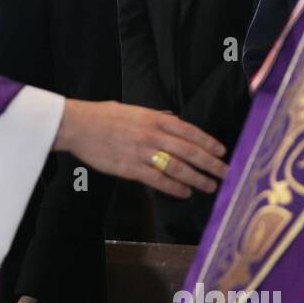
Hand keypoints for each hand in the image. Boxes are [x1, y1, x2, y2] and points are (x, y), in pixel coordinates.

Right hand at [55, 99, 228, 197]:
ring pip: (177, 167)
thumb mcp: (132, 110)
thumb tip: (172, 120)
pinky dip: (174, 187)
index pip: (188, 131)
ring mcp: (141, 152)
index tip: (222, 151)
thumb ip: (154, 116)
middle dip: (210, 163)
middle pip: (189, 150)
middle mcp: (151, 134)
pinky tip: (185, 192)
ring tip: (211, 185)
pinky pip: (157, 179)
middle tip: (227, 172)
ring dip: (197, 178)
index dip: (208, 142)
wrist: (77, 125)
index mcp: (153, 118)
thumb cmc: (102, 116)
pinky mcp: (129, 168)